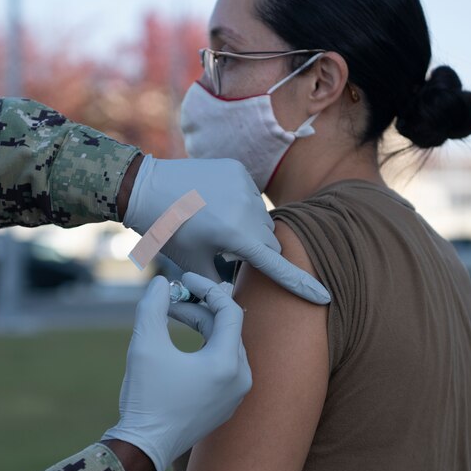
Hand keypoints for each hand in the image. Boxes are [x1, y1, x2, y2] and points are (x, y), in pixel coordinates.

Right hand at [103, 273, 251, 470]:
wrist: (144, 448)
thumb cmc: (146, 398)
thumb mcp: (145, 345)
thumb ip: (153, 306)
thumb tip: (161, 283)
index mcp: (227, 364)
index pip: (229, 311)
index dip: (206, 289)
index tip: (183, 281)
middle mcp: (240, 379)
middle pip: (226, 328)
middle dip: (198, 309)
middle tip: (169, 301)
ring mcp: (236, 395)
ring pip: (225, 346)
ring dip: (200, 328)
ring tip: (170, 320)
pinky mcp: (226, 405)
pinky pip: (223, 366)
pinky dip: (204, 349)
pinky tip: (179, 346)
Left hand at [122, 155, 329, 304]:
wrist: (146, 187)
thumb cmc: (168, 231)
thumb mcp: (192, 265)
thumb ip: (219, 286)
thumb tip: (237, 300)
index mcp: (235, 236)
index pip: (276, 265)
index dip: (300, 284)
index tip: (324, 297)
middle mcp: (246, 209)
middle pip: (270, 242)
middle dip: (258, 253)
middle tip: (230, 254)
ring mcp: (244, 185)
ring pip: (262, 220)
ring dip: (251, 230)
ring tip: (218, 227)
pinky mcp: (237, 169)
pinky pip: (251, 196)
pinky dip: (241, 206)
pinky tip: (215, 205)